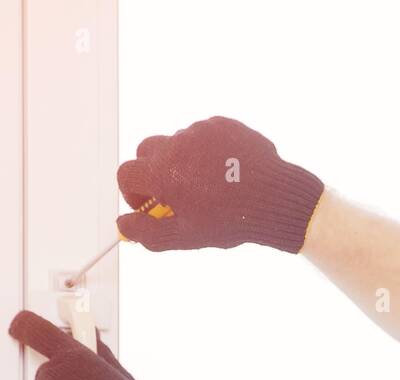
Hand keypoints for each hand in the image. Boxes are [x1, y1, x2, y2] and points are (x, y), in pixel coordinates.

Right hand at [116, 115, 324, 253]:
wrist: (275, 198)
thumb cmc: (231, 220)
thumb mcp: (185, 236)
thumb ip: (147, 232)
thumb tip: (124, 224)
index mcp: (163, 172)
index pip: (127, 174)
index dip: (132, 193)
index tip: (148, 205)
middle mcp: (177, 144)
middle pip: (146, 152)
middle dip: (152, 173)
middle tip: (172, 194)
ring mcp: (200, 130)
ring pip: (176, 144)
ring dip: (181, 163)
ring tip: (206, 187)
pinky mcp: (222, 124)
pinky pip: (202, 136)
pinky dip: (205, 152)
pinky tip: (223, 173)